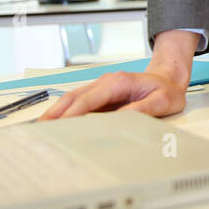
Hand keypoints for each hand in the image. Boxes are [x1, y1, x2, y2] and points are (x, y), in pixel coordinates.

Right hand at [38, 67, 188, 119]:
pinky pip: (78, 102)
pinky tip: (55, 123)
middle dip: (56, 113)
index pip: (89, 98)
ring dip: (56, 112)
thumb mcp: (162, 102)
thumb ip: (142, 110)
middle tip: (41, 130)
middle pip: (74, 97)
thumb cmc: (166, 90)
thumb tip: (121, 119)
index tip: (60, 125)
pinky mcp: (99, 94)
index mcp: (119, 82)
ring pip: (72, 98)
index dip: (73, 113)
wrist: (168, 78)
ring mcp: (100, 87)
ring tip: (41, 129)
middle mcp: (106, 82)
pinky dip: (64, 112)